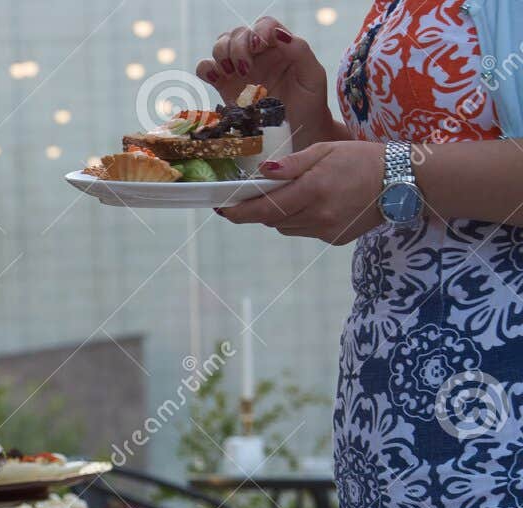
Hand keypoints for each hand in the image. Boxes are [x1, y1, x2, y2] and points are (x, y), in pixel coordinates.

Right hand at [196, 17, 335, 147]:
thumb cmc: (309, 106)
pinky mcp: (224, 88)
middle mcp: (258, 55)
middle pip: (238, 33)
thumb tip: (277, 34)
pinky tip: (215, 79)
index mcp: (280, 47)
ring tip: (233, 73)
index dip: (257, 31)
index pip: (264, 25)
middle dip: (238, 46)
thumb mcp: (313, 76)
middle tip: (245, 69)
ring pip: (220, 46)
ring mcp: (239, 71)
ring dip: (222, 54)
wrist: (296, 137)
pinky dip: (205, 69)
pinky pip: (206, 69)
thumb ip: (299, 50)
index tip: (259, 47)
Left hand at [217, 142, 389, 244]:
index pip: (265, 208)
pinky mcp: (334, 239)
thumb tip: (262, 172)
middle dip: (260, 208)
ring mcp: (326, 230)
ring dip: (281, 213)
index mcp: (314, 190)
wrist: (404, 181)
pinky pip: (304, 231)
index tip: (222, 209)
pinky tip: (317, 202)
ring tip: (297, 193)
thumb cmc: (363, 158)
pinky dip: (300, 219)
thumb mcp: (327, 149)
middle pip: (272, 219)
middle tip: (255, 194)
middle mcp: (318, 215)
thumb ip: (292, 164)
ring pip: (286, 226)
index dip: (239, 212)